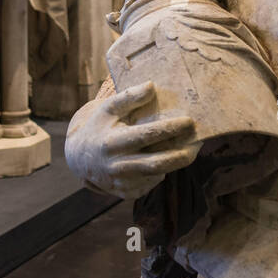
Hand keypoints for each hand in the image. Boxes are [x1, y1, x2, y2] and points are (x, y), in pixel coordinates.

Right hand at [64, 81, 199, 198]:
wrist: (79, 159)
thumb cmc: (99, 127)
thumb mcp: (108, 109)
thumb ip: (129, 97)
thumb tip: (152, 85)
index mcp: (112, 142)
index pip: (146, 135)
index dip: (169, 129)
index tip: (188, 121)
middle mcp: (117, 165)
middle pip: (156, 163)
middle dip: (181, 154)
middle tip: (198, 143)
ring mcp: (122, 182)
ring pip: (157, 174)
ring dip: (176, 163)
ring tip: (191, 149)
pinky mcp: (128, 192)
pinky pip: (152, 182)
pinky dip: (163, 171)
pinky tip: (168, 159)